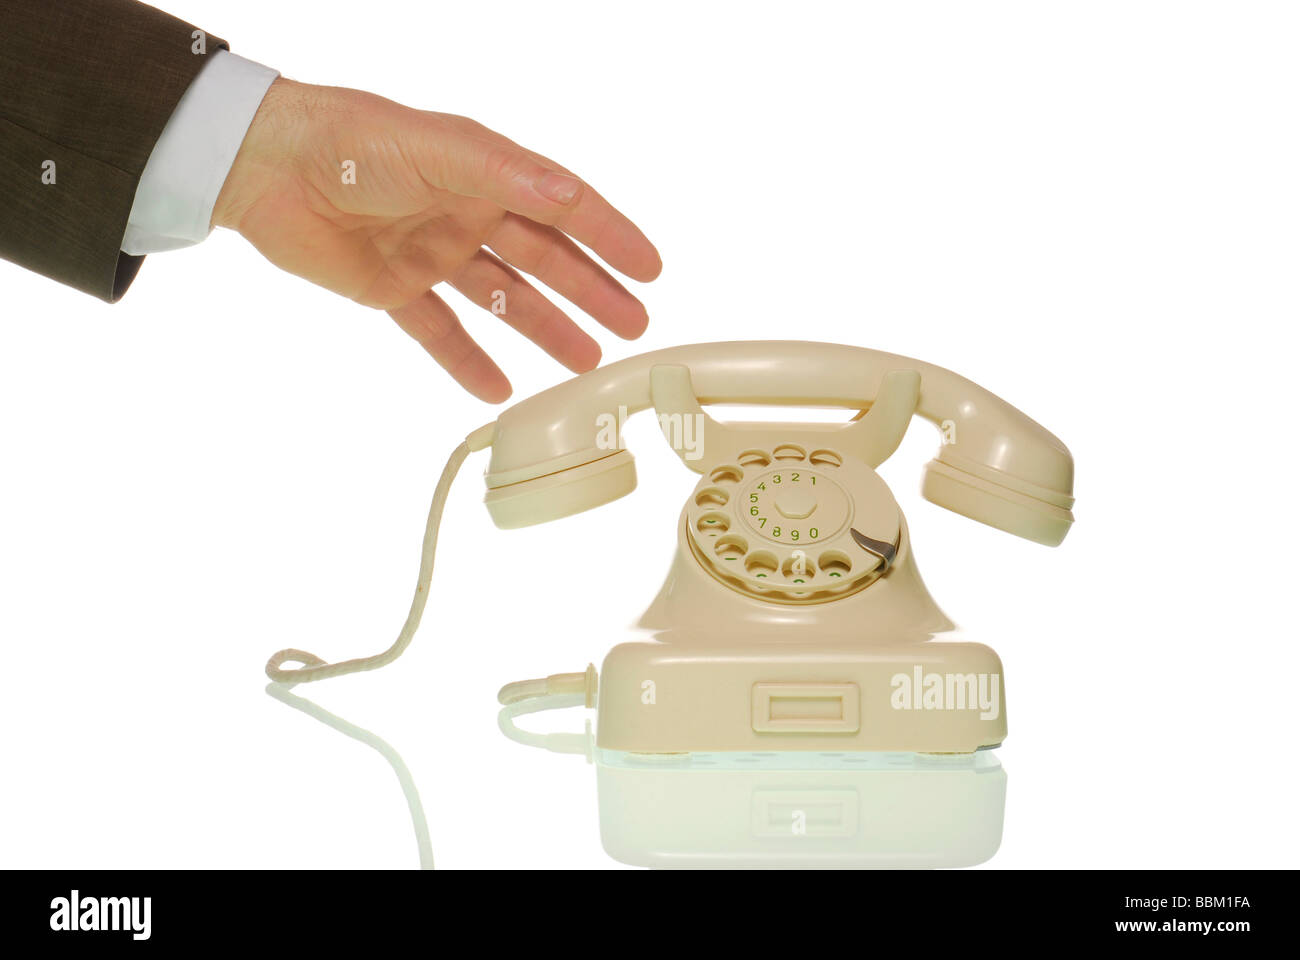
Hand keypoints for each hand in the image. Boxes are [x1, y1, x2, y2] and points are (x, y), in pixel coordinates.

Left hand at [212, 79, 661, 401]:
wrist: (263, 168)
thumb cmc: (348, 140)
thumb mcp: (438, 150)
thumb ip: (506, 175)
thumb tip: (570, 199)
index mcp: (484, 173)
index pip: (564, 208)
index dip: (609, 237)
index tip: (650, 269)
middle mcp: (465, 212)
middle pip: (543, 260)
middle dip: (590, 293)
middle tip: (631, 325)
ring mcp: (431, 253)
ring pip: (502, 299)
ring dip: (543, 330)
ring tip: (583, 361)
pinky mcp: (392, 288)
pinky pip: (440, 330)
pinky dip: (467, 359)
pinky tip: (497, 388)